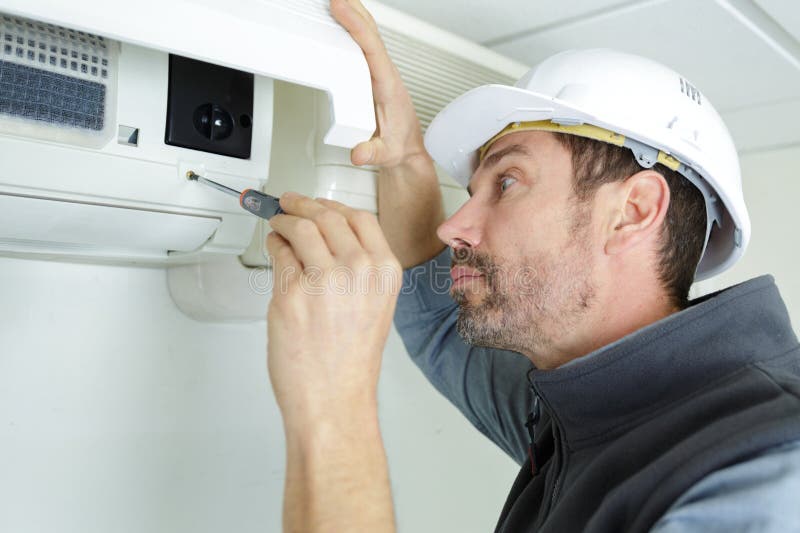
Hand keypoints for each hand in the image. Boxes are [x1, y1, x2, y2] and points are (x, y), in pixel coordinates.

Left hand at [266, 192, 400, 426]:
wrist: (334, 399)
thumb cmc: (350, 360)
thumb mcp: (374, 305)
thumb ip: (357, 267)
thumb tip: (324, 235)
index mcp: (385, 271)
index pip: (359, 217)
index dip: (332, 205)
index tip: (318, 202)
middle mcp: (359, 269)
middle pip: (326, 215)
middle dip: (302, 203)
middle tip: (288, 202)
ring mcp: (324, 279)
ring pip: (299, 227)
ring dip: (283, 219)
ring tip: (276, 221)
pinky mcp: (290, 292)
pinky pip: (278, 253)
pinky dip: (273, 244)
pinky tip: (273, 248)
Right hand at [331, 0, 429, 168]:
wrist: (407, 150)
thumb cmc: (398, 147)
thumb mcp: (385, 154)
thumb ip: (371, 154)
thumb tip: (359, 153)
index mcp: (388, 87)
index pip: (372, 50)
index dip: (356, 27)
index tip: (341, 10)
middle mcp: (385, 75)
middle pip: (371, 34)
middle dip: (353, 12)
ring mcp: (380, 72)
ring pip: (369, 36)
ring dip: (354, 14)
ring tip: (336, 1)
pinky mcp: (374, 74)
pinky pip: (365, 44)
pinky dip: (354, 27)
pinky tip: (344, 18)